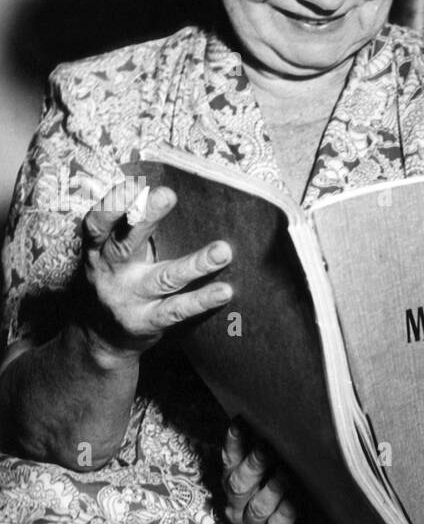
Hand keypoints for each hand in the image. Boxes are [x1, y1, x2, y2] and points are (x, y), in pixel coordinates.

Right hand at [79, 184, 232, 357]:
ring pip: (163, 278)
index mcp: (98, 249)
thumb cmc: (116, 281)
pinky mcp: (146, 321)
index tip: (133, 184)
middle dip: (145, 217)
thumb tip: (164, 190)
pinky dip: (202, 300)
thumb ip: (131, 228)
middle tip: (167, 194)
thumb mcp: (112, 254)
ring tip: (222, 251)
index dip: (112, 203)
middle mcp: (110, 272)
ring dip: (195, 264)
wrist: (99, 338)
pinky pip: (177, 310)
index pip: (98, 223)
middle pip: (125, 243)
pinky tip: (224, 291)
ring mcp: (128, 299)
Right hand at [221, 417, 298, 523]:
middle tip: (267, 448)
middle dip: (254, 465)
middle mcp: (237, 504)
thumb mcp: (282, 466)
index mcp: (235, 481)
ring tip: (285, 474)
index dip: (234, 442)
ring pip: (258, 507)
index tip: (242, 423)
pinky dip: (285, 513)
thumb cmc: (293, 488)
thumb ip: (274, 448)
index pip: (230, 459)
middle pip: (240, 484)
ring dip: (272, 490)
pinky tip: (294, 503)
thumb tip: (280, 420)